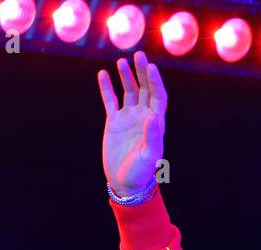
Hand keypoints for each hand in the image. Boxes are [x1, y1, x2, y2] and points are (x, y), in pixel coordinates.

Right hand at [97, 51, 167, 195]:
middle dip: (142, 72)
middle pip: (145, 89)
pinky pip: (110, 100)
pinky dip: (107, 87)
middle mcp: (143, 117)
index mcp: (155, 123)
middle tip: (138, 55)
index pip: (158, 97)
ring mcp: (128, 118)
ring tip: (121, 61)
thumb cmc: (141, 173)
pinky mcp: (114, 122)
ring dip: (126, 76)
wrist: (125, 183)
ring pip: (128, 91)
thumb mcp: (149, 156)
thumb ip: (153, 137)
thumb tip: (153, 116)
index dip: (155, 82)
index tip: (151, 67)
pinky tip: (102, 73)